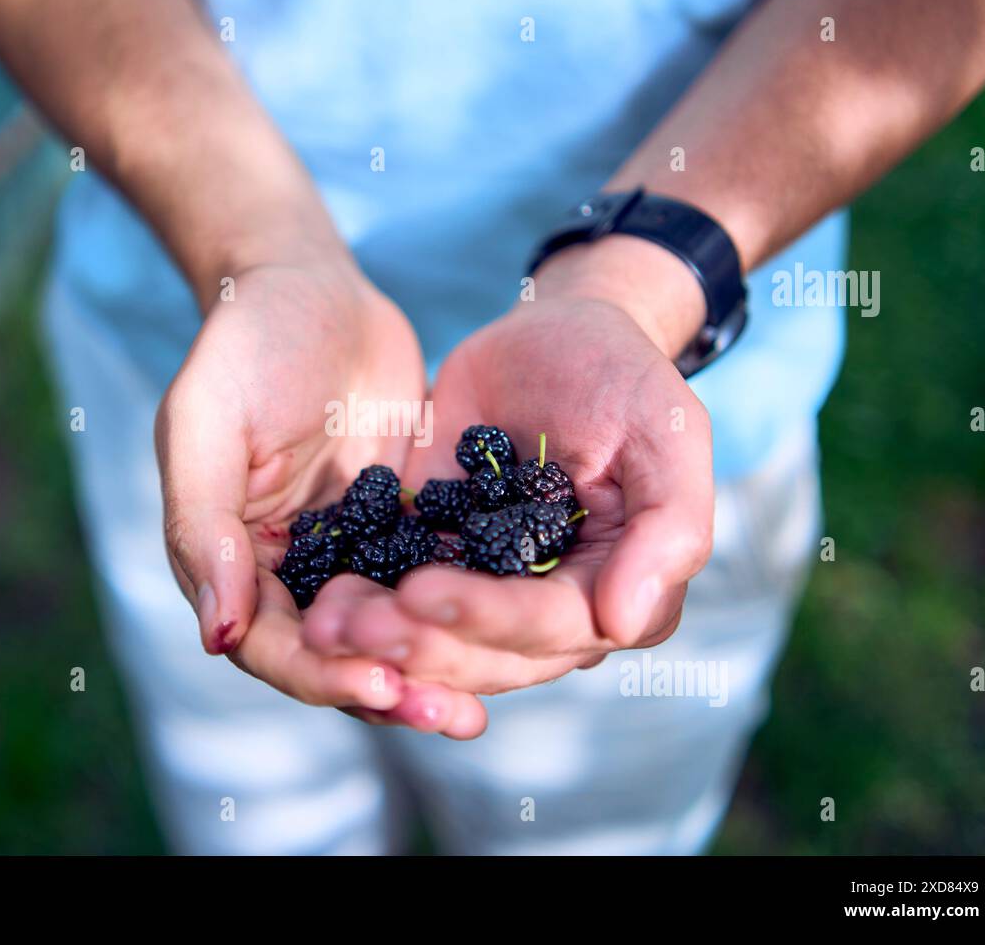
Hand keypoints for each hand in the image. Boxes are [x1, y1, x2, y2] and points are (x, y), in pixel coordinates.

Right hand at [156, 260, 486, 735]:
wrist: (310, 286)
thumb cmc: (247, 344)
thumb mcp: (206, 422)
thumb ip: (203, 525)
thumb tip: (219, 635)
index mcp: (227, 559)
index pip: (269, 644)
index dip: (321, 674)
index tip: (379, 687)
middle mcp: (284, 571)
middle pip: (333, 658)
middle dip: (387, 692)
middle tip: (449, 716)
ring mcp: (344, 552)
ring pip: (384, 636)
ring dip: (426, 672)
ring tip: (477, 707)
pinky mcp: (396, 528)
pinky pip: (425, 586)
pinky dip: (454, 619)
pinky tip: (503, 637)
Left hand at [304, 239, 715, 694]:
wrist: (554, 332)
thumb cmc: (623, 377)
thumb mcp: (667, 433)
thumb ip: (668, 527)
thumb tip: (624, 624)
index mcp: (615, 591)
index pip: (551, 628)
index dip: (488, 619)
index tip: (420, 594)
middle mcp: (551, 610)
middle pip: (484, 653)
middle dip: (416, 644)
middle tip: (346, 627)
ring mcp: (487, 589)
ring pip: (434, 640)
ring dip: (379, 639)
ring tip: (321, 623)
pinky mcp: (435, 558)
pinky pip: (394, 595)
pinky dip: (360, 603)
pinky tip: (316, 599)